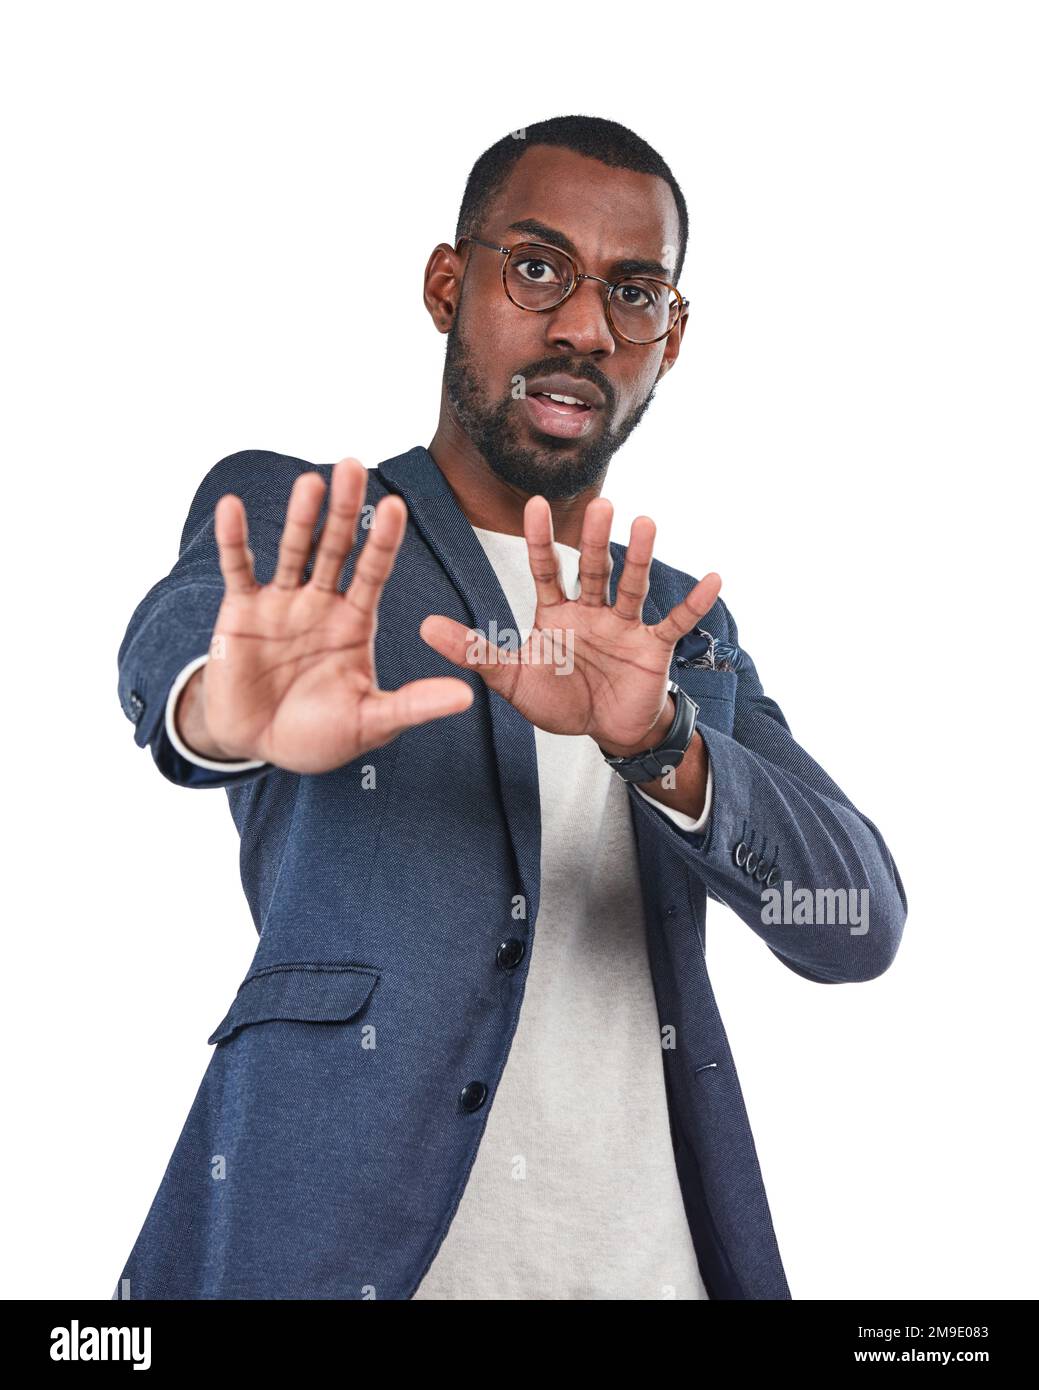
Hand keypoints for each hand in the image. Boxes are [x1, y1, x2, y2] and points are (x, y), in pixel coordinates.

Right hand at [183, 458, 472, 772]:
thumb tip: (467, 698)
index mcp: (354, 622)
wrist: (258, 746)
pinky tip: (231, 506)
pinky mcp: (240, 612)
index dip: (383, 542)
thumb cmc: (319, 734)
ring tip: (310, 481)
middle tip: (353, 466)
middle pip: (336, 548)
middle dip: (345, 510)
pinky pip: (238, 569)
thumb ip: (413, 706)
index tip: (397, 507)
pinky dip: (232, 539)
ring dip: (298, 517)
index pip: (374, 572)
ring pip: (292, 550)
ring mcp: (280, 603)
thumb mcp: (370, 722)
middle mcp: (320, 603)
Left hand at [418, 494, 720, 753]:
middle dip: (594, 539)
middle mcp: (591, 609)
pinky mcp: (653, 647)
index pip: (545, 568)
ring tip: (646, 522)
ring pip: (631, 585)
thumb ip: (474, 651)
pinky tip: (713, 579)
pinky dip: (693, 605)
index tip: (532, 502)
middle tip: (600, 503)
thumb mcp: (512, 679)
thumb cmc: (559, 700)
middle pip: (592, 569)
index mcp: (556, 612)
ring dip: (639, 556)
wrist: (605, 730)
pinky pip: (674, 623)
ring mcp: (624, 626)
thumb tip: (423, 627)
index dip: (537, 539)